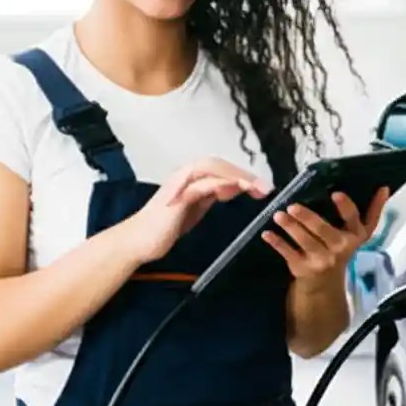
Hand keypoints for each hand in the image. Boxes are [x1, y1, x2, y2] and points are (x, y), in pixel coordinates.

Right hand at [126, 157, 271, 263]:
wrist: (139, 241)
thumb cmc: (164, 226)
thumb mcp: (195, 207)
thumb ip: (211, 195)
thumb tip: (234, 186)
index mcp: (191, 177)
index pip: (221, 168)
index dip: (242, 174)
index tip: (261, 187)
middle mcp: (185, 175)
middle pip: (219, 164)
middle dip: (243, 173)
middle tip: (265, 187)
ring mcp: (180, 184)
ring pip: (211, 168)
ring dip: (236, 175)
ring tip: (256, 187)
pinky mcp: (177, 197)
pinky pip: (201, 185)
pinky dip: (219, 184)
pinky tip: (235, 189)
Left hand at [262, 188, 390, 286]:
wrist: (326, 284)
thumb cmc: (341, 248)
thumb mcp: (358, 233)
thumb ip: (372, 211)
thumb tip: (385, 188)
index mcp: (355, 237)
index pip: (354, 221)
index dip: (346, 208)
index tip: (335, 194)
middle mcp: (340, 249)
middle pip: (324, 231)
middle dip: (308, 218)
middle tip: (293, 206)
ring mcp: (321, 261)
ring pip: (305, 242)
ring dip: (291, 228)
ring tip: (279, 215)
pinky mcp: (303, 268)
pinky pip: (288, 254)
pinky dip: (277, 243)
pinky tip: (267, 233)